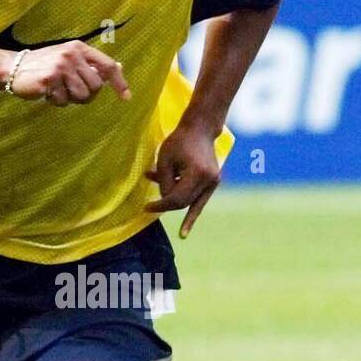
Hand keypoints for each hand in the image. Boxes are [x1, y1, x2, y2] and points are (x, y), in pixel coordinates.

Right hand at [9, 41, 130, 104]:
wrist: (13, 67)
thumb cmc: (45, 65)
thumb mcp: (69, 58)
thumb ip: (91, 64)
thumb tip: (118, 67)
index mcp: (79, 48)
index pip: (107, 66)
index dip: (119, 82)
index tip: (126, 97)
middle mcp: (72, 55)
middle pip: (96, 86)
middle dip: (87, 95)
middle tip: (72, 92)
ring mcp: (60, 67)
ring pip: (82, 96)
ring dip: (71, 99)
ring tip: (58, 90)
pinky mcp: (49, 80)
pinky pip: (64, 101)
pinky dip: (57, 102)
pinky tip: (47, 92)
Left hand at [144, 122, 221, 237]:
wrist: (200, 129)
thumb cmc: (179, 141)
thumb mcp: (164, 160)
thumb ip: (164, 182)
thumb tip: (164, 200)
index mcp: (198, 173)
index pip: (176, 198)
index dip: (160, 205)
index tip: (146, 208)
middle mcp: (209, 180)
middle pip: (184, 202)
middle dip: (166, 203)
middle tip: (149, 204)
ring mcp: (214, 182)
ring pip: (190, 201)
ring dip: (174, 198)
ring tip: (156, 181)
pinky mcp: (213, 182)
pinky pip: (199, 200)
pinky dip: (190, 211)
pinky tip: (184, 231)